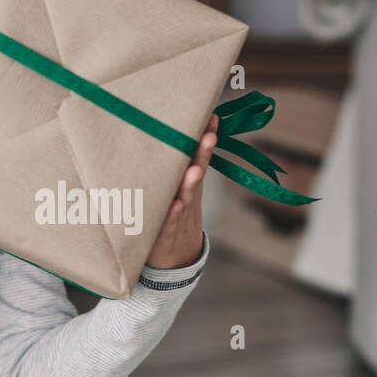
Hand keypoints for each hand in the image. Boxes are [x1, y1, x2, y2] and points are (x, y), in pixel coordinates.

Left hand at [145, 113, 216, 269]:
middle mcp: (187, 196)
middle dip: (203, 154)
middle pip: (197, 172)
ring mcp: (179, 215)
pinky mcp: (166, 233)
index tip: (212, 117)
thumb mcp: (176, 191)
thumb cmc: (170, 217)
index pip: (198, 156)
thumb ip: (175, 168)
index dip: (205, 139)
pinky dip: (174, 215)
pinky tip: (176, 206)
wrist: (175, 260)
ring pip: (186, 196)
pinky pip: (170, 223)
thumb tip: (164, 136)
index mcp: (187, 183)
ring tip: (194, 169)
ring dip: (190, 183)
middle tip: (209, 135)